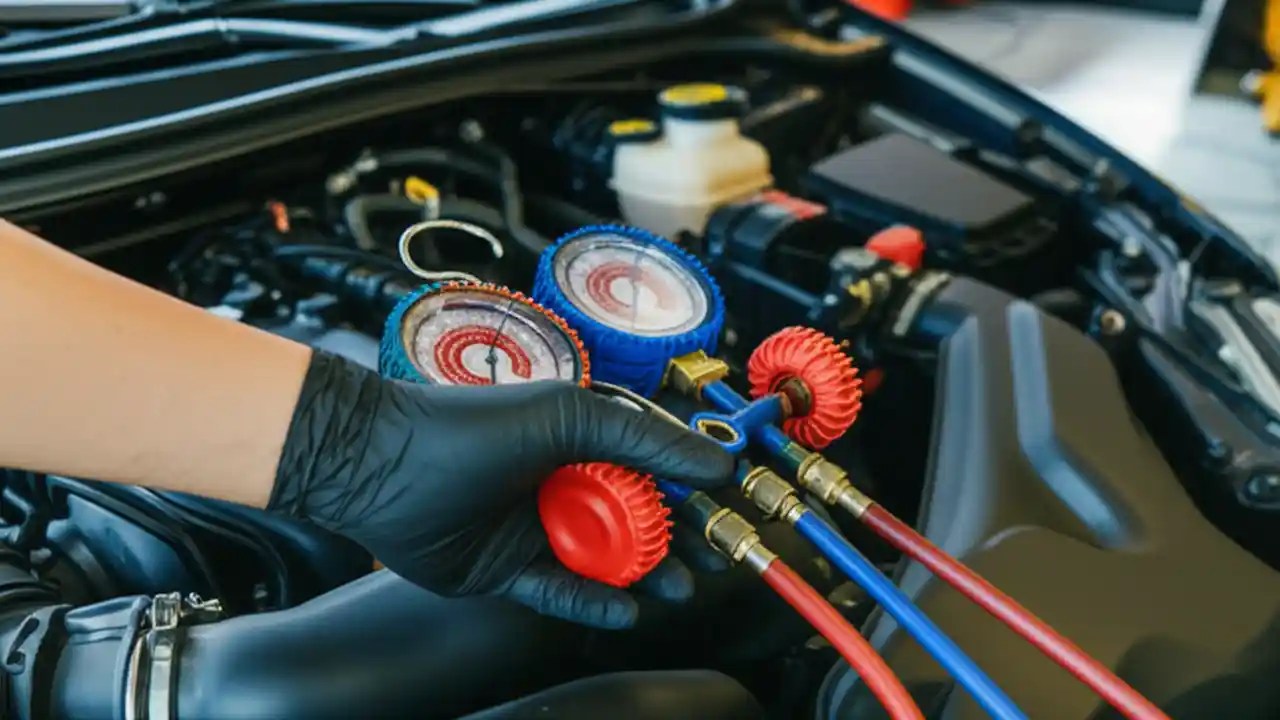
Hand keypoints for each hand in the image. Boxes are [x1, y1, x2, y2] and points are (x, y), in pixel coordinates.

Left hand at [269, 352, 733, 628]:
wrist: (381, 464)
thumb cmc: (469, 427)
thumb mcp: (568, 418)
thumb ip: (645, 439)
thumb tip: (714, 461)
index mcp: (578, 437)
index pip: (650, 464)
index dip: (689, 485)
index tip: (726, 504)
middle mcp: (559, 481)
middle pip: (633, 518)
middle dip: (676, 539)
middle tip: (710, 556)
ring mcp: (534, 527)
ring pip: (604, 559)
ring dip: (644, 575)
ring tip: (677, 586)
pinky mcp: (507, 571)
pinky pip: (561, 592)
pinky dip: (594, 603)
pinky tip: (626, 609)